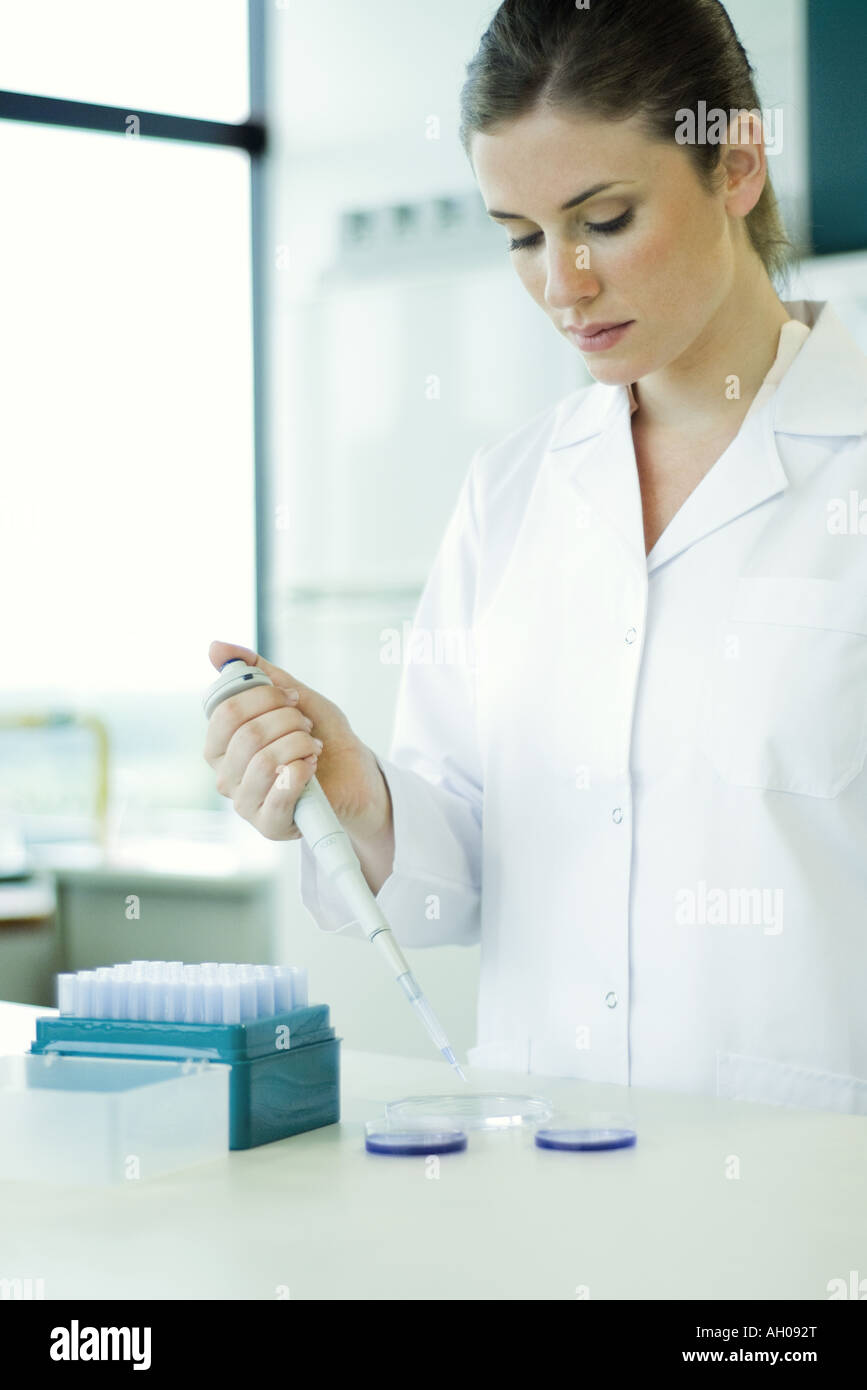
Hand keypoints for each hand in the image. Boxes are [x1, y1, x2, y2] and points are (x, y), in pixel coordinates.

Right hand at [203, 640, 392, 847]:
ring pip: (264, 761)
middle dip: (289, 721)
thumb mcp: (292, 696)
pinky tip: (312, 769)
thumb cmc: (319, 735)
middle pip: (247, 734)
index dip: (265, 697)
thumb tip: (214, 647)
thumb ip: (256, 672)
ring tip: (313, 748)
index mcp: (221, 743)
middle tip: (307, 727)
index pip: (226, 711)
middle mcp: (224, 775)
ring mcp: (244, 803)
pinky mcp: (268, 825)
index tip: (293, 699)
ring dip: (300, 745)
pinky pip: (279, 792)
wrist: (355, 774)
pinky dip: (303, 772)